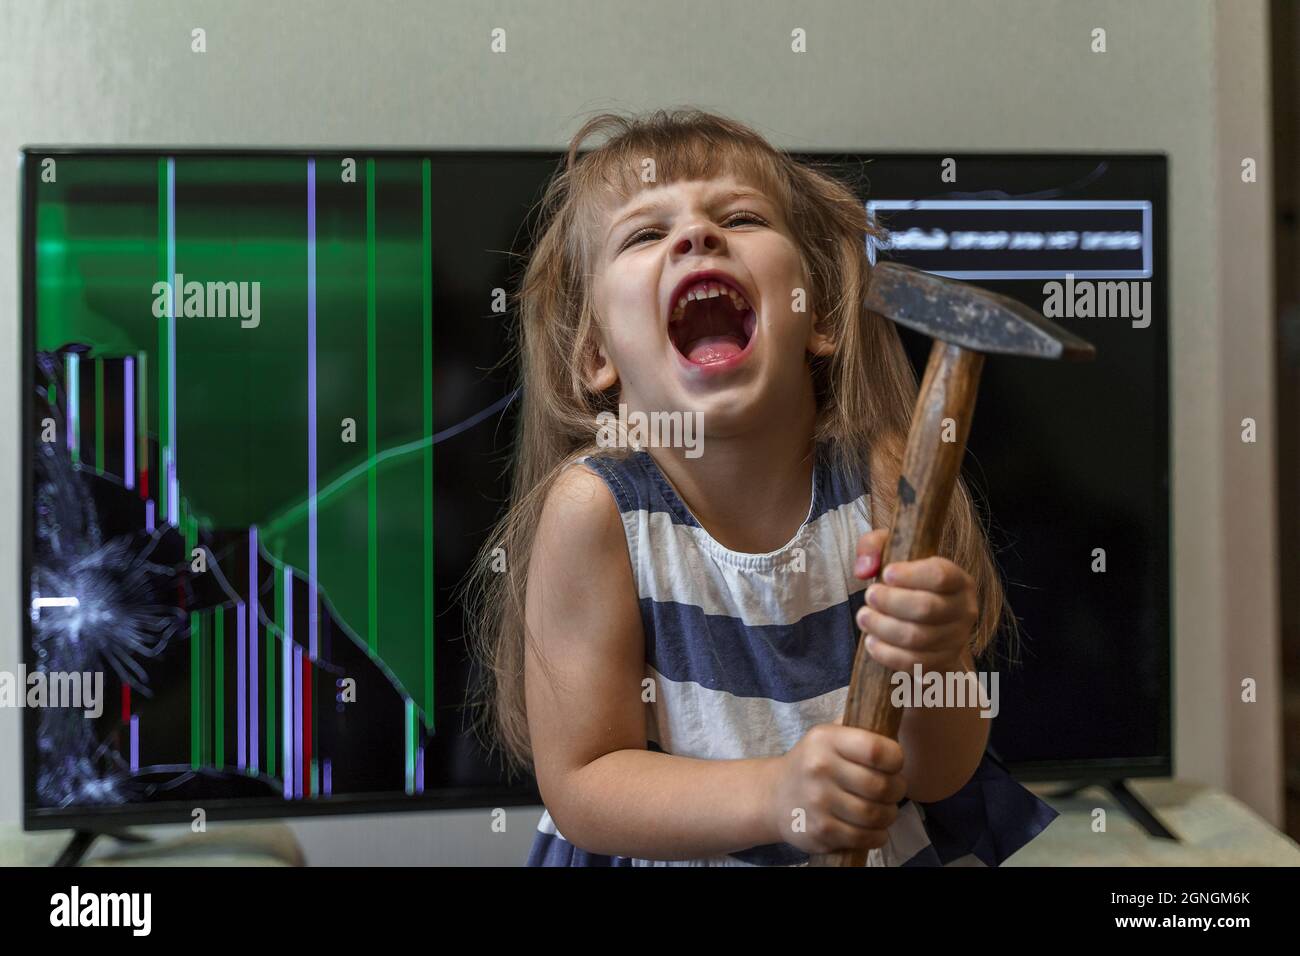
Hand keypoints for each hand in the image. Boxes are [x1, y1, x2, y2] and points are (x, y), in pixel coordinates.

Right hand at [766, 721, 907, 853]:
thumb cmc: (814, 762)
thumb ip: (859, 727)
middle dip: (896, 789)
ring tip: (884, 809)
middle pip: (880, 786)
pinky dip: (877, 835)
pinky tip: (873, 828)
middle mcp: (819, 769)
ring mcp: (818, 802)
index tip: (894, 763)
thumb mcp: (828, 735)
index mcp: (825, 739)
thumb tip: (894, 711)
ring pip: (875, 815)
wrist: (775, 796)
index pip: (876, 750)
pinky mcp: (820, 831)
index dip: (896, 758)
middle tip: (893, 789)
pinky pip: (864, 838)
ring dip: (889, 815)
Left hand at [852, 528, 977, 673]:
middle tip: (869, 596)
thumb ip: (873, 546)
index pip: (940, 575)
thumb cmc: (906, 581)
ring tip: (863, 617)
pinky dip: (887, 654)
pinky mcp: (943, 662)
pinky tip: (871, 641)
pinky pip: (913, 663)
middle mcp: (964, 609)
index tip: (886, 574)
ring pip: (916, 638)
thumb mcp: (892, 552)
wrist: (923, 620)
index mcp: (958, 579)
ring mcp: (956, 639)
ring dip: (882, 627)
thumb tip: (864, 569)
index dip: (910, 575)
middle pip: (926, 608)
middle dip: (889, 602)